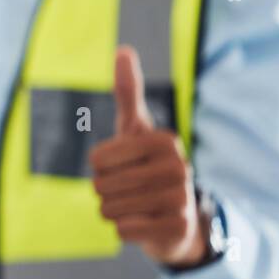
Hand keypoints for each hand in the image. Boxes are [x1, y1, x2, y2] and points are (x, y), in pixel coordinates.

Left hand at [89, 45, 209, 267]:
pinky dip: (124, 229)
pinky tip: (144, 223)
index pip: (97, 159)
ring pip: (109, 208)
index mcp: (165, 141)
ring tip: (136, 205)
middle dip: (105, 190)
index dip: (100, 166)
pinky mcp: (177, 229)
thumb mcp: (136, 129)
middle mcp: (179, 167)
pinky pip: (122, 229)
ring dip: (113, 209)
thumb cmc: (146, 166)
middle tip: (129, 189)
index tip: (122, 165)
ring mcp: (181, 199)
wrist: (175, 217)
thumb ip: (128, 92)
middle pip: (101, 185)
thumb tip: (123, 49)